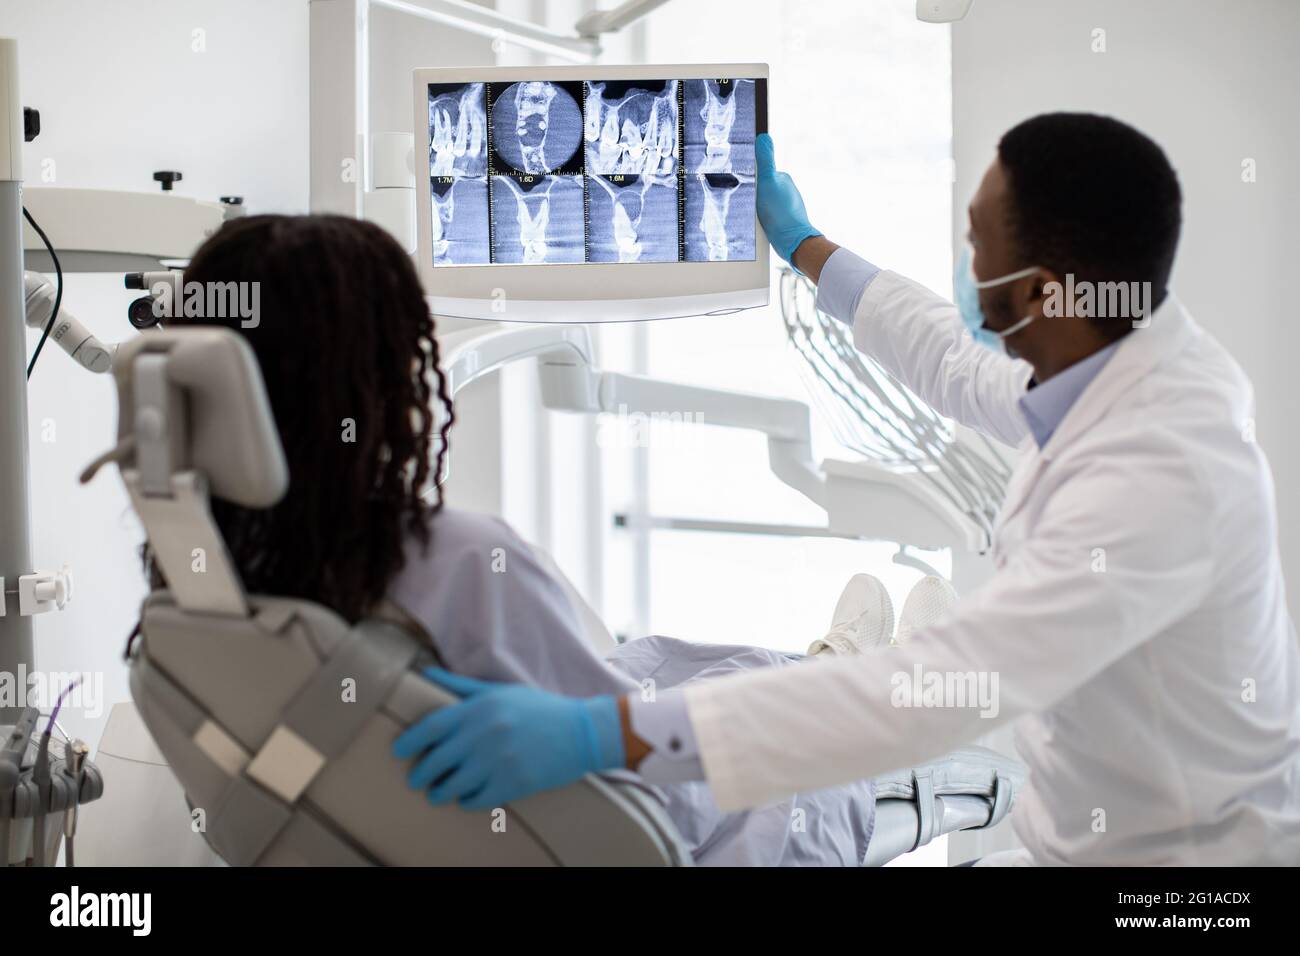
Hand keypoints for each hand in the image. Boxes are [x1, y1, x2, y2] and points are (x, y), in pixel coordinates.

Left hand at [392, 668, 624, 810]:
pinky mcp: (512, 784)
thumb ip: (460, 686)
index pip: (430, 727)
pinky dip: (466, 801)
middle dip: (420, 774)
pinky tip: (467, 797)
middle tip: (416, 779)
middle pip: (435, 761)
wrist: (580, 731)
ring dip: (439, 792)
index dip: (409, 741)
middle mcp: (483, 735)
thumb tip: (427, 672)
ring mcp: (497, 762)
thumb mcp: (500, 691)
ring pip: (452, 786)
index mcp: (479, 709)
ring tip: (439, 793)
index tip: (398, 751)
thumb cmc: (538, 708)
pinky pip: (476, 800)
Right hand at [756, 133, 821, 262]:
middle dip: (750, 194)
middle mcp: (784, 190)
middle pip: (758, 187)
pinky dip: (759, 218)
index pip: (758, 171)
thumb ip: (765, 160)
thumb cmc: (780, 213)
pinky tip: (759, 224)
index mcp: (781, 178)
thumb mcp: (768, 183)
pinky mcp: (781, 220)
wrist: (792, 242)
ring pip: (760, 202)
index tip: (742, 185)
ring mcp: (784, 205)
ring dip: (754, 208)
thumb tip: (763, 136)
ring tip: (753, 215)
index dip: (748, 176)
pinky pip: (765, 215)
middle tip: (748, 203)